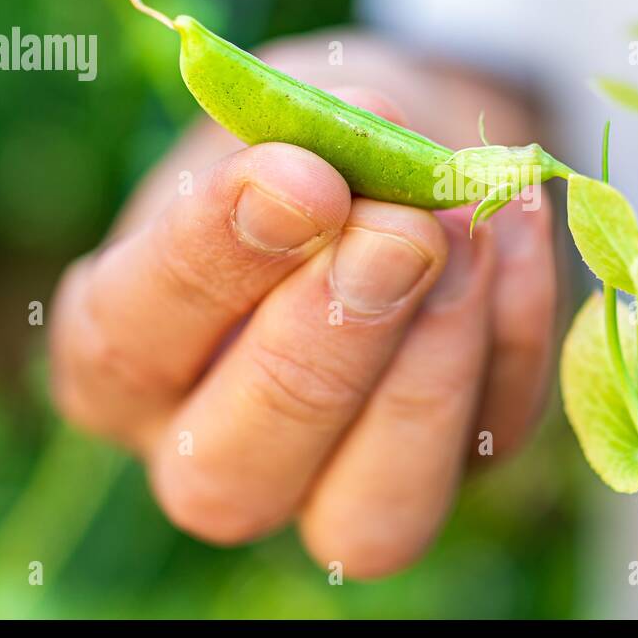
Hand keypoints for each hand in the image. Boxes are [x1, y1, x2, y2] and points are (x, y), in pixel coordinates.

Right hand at [49, 89, 556, 577]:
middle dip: (325, 348)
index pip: (124, 345)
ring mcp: (334, 486)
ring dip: (431, 371)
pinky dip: (517, 327)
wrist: (400, 169)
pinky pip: (493, 437)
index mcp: (121, 361)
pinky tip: (516, 225)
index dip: (210, 265)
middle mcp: (209, 453)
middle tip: (400, 231)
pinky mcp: (454, 472)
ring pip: (371, 518)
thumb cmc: (308, 149)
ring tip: (465, 231)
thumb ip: (310, 136)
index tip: (300, 178)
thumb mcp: (283, 119)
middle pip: (230, 478)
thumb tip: (382, 137)